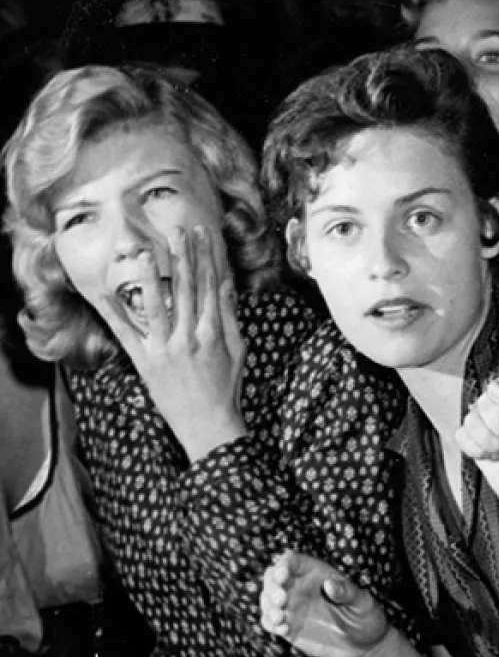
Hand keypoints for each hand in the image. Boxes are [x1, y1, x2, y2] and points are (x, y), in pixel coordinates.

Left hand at [96, 225, 245, 461]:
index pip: (210, 287)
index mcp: (214, 334)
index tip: (203, 234)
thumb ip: (230, 318)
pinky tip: (103, 293)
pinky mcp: (147, 363)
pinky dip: (114, 314)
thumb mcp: (237, 352)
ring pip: (157, 306)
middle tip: (179, 230)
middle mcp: (190, 338)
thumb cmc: (225, 390)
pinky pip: (128, 334)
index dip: (207, 258)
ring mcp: (166, 350)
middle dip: (183, 257)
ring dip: (149, 278)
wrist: (209, 427)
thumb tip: (226, 285)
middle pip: (186, 290)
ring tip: (144, 253)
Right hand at [260, 549, 391, 656]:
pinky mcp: (290, 627)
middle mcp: (301, 588)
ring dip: (267, 606)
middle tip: (281, 599)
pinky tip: (284, 629)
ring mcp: (293, 608)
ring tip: (280, 617)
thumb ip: (348, 592)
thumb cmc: (368, 619)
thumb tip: (329, 584)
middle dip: (271, 585)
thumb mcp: (363, 604)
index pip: (293, 561)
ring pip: (267, 599)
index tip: (283, 575)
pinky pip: (269, 621)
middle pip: (272, 577)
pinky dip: (270, 623)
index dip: (284, 565)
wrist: (366, 648)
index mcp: (318, 574)